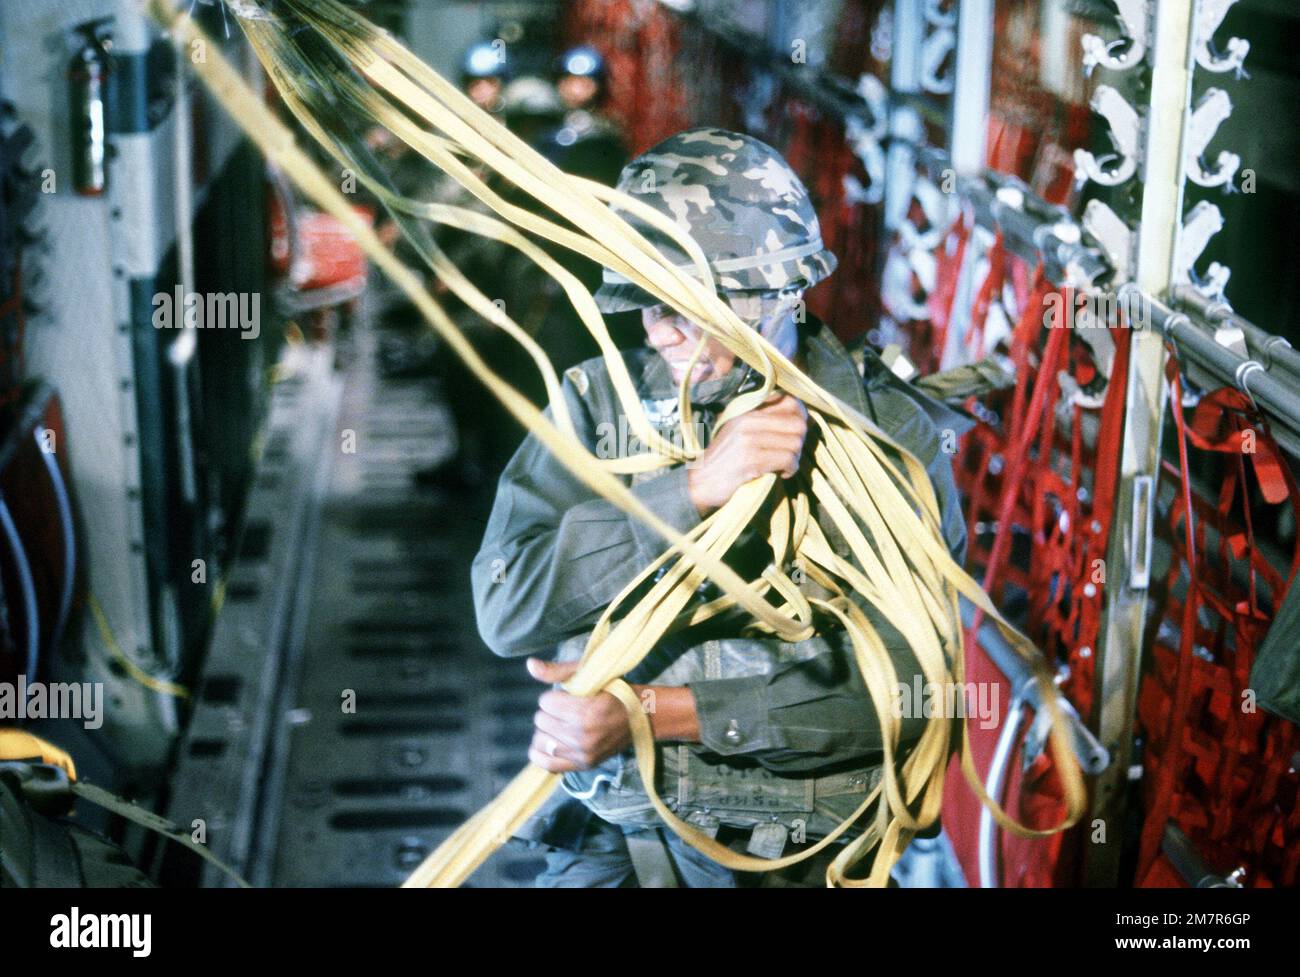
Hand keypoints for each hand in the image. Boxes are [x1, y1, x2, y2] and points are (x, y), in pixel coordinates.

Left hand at [525, 658, 631, 772]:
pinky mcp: (583, 765)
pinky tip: (549, 742)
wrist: (641, 716)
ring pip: (539, 740)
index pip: (545, 702)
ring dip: (546, 730)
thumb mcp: (588, 675)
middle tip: (566, 711)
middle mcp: (583, 736)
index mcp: (585, 712)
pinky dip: (541, 752)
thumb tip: (530, 665)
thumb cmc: (613, 691)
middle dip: (550, 712)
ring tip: (560, 725)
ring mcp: (583, 753)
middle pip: (541, 720)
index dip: (554, 696)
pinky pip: (546, 763)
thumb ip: (557, 671)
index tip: (567, 697)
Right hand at [686, 394, 807, 514]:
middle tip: (789, 454)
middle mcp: (748, 420)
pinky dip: (789, 469)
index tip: (796, 434)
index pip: (790, 401)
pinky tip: (780, 474)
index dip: (801, 417)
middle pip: (798, 423)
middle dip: (800, 442)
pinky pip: (787, 459)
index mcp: (747, 411)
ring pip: (795, 442)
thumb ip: (764, 422)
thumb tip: (802, 420)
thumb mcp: (739, 431)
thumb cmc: (724, 461)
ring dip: (794, 458)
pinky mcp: (751, 459)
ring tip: (783, 466)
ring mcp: (749, 439)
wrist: (699, 483)